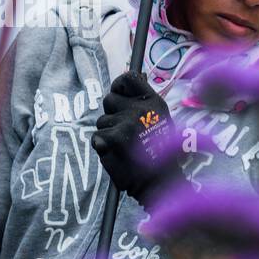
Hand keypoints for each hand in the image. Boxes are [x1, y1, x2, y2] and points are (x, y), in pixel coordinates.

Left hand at [92, 71, 182, 207]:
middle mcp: (141, 109)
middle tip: (127, 132)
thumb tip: (133, 74)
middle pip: (109, 99)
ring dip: (108, 133)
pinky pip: (96, 136)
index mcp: (154, 102)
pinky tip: (118, 154)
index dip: (119, 86)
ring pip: (101, 121)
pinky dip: (103, 147)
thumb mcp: (161, 121)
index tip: (119, 95)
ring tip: (126, 147)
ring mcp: (126, 123)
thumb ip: (145, 101)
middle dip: (112, 114)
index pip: (128, 78)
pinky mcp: (112, 138)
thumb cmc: (161, 154)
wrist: (160, 183)